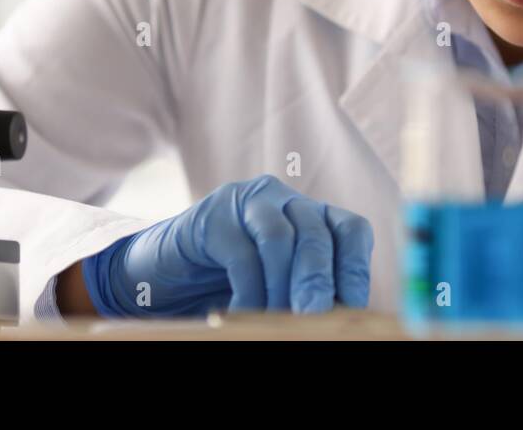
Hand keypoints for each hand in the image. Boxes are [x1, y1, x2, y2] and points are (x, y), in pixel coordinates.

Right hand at [81, 175, 373, 316]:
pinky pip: (240, 253)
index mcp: (310, 215)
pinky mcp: (212, 216)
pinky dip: (248, 291)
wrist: (166, 274)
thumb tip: (339, 322)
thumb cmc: (231, 285)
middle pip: (316, 232)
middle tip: (317, 317)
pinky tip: (243, 315)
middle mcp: (284, 200)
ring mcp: (247, 202)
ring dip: (282, 286)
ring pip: (280, 238)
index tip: (355, 309)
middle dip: (319, 280)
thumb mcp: (277, 287)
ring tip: (281, 321)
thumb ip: (306, 294)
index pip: (350, 230)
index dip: (356, 269)